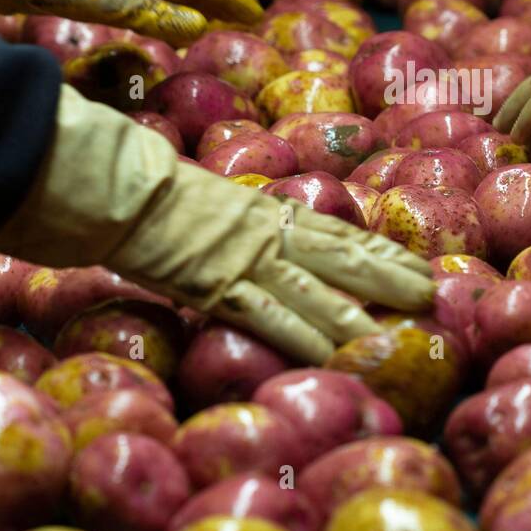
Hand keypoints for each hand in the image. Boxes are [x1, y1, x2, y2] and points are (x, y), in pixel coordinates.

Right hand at [0, 87, 434, 363]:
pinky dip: (302, 335)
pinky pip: (265, 313)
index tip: (417, 265)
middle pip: (340, 252)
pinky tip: (333, 354)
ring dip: (359, 312)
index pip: (333, 231)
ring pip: (314, 286)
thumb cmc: (133, 187)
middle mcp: (262, 229)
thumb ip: (225, 223)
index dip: (378, 250)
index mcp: (259, 209)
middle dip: (389, 275)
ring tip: (401, 332)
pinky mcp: (211, 280)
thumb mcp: (194, 202)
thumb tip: (239, 238)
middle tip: (435, 295)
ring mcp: (240, 255)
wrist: (94, 176)